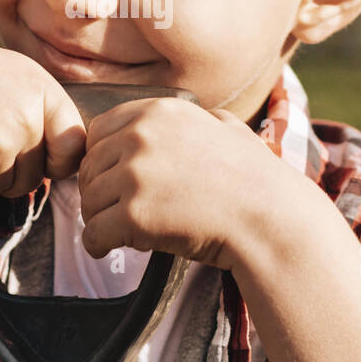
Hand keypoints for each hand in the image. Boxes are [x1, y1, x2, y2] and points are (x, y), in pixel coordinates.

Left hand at [75, 96, 297, 270]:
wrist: (271, 220)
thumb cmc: (257, 180)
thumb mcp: (230, 129)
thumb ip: (205, 119)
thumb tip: (205, 117)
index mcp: (159, 112)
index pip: (99, 131)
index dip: (102, 158)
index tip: (114, 179)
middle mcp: (141, 136)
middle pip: (90, 166)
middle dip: (98, 190)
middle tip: (115, 210)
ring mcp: (135, 175)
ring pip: (88, 201)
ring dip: (99, 218)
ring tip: (119, 231)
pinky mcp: (134, 215)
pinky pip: (93, 233)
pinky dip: (97, 245)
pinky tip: (109, 249)